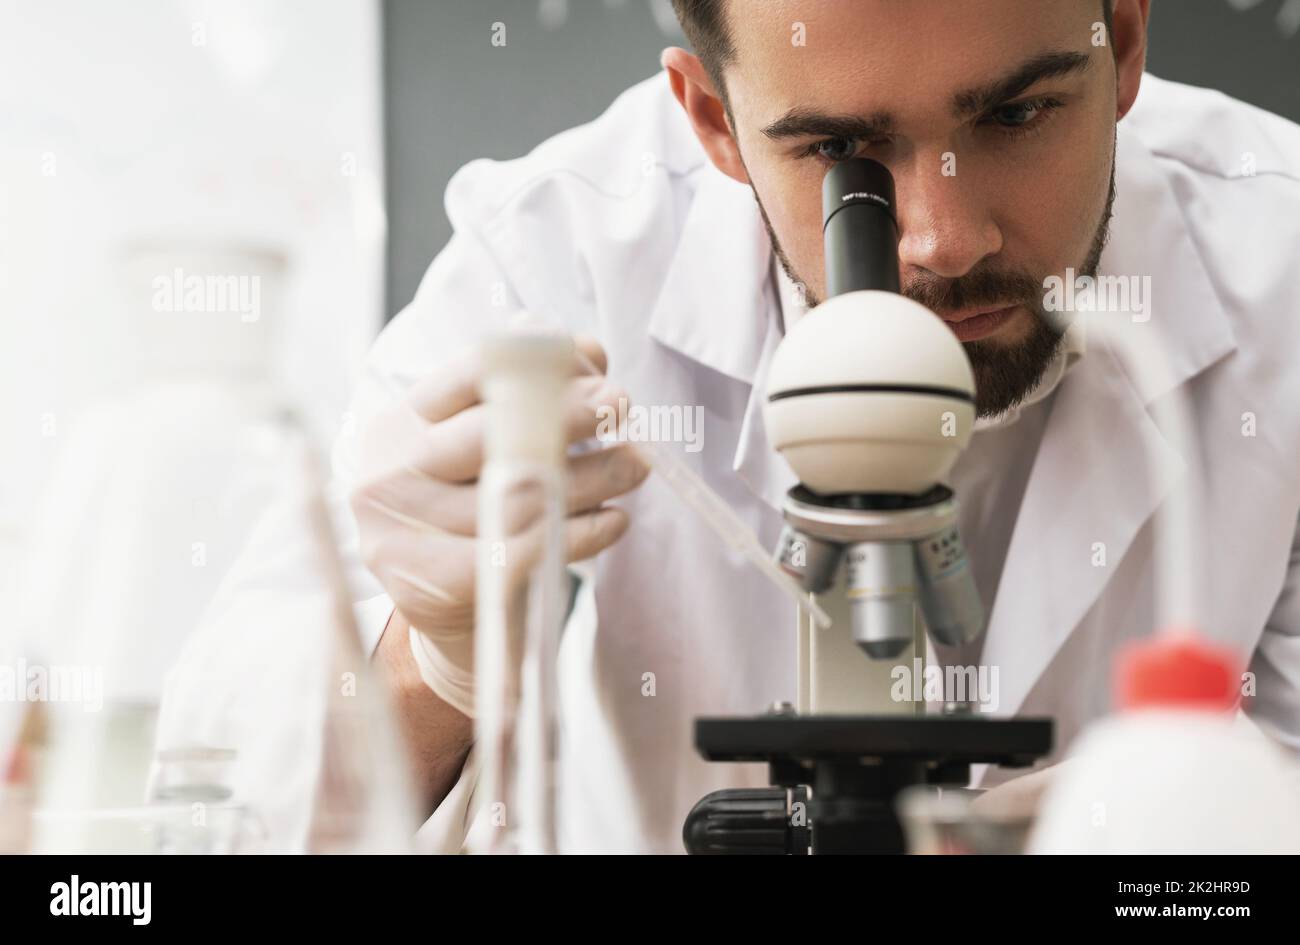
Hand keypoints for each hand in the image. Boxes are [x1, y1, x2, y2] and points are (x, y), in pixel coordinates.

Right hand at [350, 336, 647, 715]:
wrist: (452, 616)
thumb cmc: (477, 514)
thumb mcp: (494, 449)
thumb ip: (533, 396)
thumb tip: (588, 351)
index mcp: (398, 425)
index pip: (465, 376)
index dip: (536, 366)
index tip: (594, 368)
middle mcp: (388, 472)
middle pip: (487, 431)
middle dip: (566, 413)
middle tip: (621, 404)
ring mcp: (401, 532)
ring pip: (513, 492)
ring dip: (591, 475)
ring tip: (635, 464)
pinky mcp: (430, 586)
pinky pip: (522, 550)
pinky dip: (581, 533)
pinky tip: (614, 520)